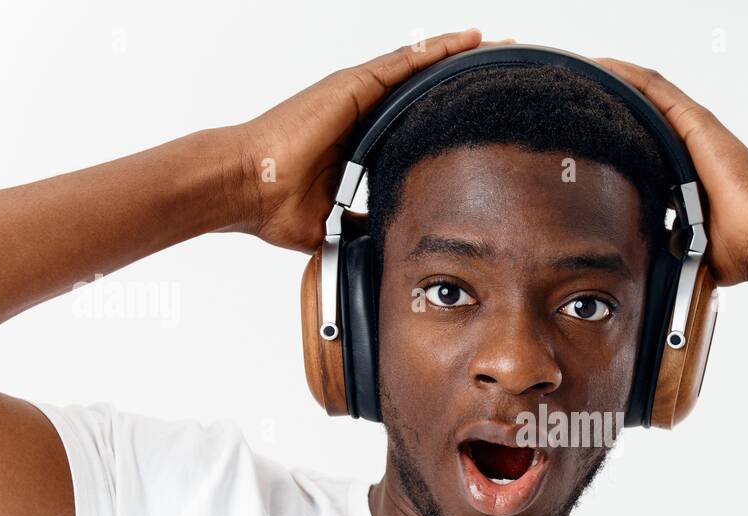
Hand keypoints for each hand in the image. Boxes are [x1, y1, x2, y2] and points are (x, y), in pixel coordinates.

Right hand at [229, 29, 511, 251]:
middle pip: (420, 88)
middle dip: (459, 78)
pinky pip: (404, 62)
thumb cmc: (272, 206)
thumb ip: (361, 226)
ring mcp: (356, 96)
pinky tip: (469, 41)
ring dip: (457, 55)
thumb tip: (385, 242)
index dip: (443, 114)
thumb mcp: (332, 225)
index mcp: (357, 142)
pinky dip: (436, 50)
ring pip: (418, 67)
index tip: (477, 116)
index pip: (410, 122)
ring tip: (496, 45)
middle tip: (501, 69)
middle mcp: (359, 112)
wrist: (245, 189)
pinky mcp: (352, 86)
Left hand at [593, 57, 747, 285]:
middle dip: (611, 109)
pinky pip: (657, 89)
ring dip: (616, 82)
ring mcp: (694, 133)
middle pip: (644, 119)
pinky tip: (604, 65)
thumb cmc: (740, 249)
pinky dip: (630, 76)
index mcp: (685, 178)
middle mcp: (689, 150)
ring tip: (583, 71)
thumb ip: (670, 248)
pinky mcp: (696, 123)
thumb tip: (652, 257)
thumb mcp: (690, 252)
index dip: (619, 143)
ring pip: (648, 96)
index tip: (588, 141)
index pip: (646, 152)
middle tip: (575, 101)